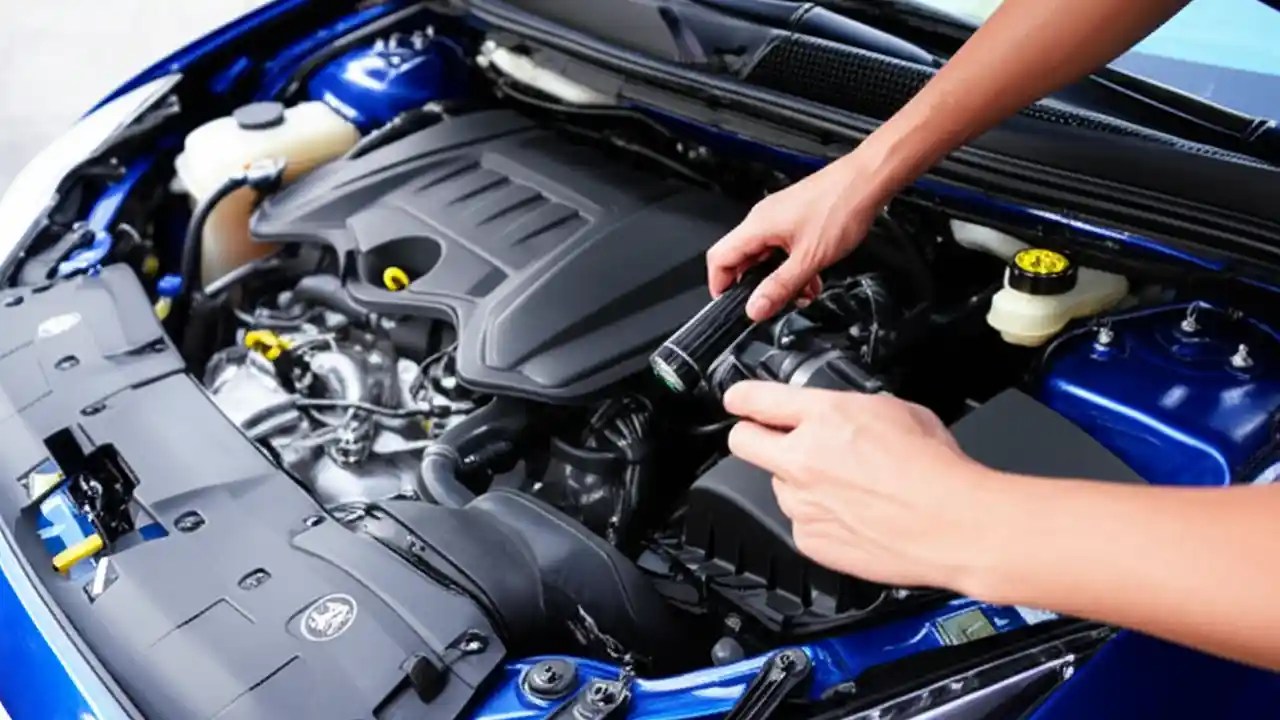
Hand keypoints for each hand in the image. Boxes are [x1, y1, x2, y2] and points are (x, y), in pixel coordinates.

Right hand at [706, 155, 882, 320]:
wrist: (867, 181)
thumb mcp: (810, 258)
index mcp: (757, 226)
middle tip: (776, 303)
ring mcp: (778, 217)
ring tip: (802, 291)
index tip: (731, 305)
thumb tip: (755, 308)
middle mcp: (763, 219)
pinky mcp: (794, 217)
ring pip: (765, 256)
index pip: (718, 259)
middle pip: (742, 260)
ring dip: (780, 278)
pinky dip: (792, 266)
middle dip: (758, 286)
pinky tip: (811, 276)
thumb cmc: (841, 206)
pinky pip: (782, 247)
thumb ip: (780, 287)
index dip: (719, 286)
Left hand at [724, 381, 1004, 591]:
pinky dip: (819, 520)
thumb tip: (841, 416)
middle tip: (772, 441)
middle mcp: (803, 457)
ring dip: (798, 484)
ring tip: (844, 490)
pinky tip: (853, 518)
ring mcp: (802, 502)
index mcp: (825, 416)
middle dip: (752, 437)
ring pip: (778, 486)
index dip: (742, 398)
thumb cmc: (938, 470)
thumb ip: (854, 410)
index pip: (756, 399)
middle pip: (742, 442)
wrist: (955, 525)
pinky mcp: (809, 539)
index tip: (738, 401)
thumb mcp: (899, 411)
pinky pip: (800, 523)